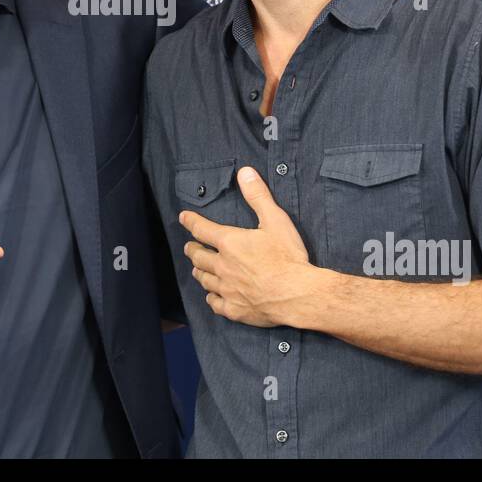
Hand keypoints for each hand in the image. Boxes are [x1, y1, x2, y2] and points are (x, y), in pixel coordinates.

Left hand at [179, 167, 314, 327]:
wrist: (297, 294)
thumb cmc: (287, 256)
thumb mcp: (275, 219)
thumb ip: (258, 195)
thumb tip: (244, 172)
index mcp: (229, 242)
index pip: (201, 229)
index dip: (191, 221)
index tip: (183, 217)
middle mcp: (222, 266)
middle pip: (198, 256)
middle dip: (192, 249)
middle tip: (190, 247)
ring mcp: (226, 289)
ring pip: (204, 279)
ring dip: (199, 271)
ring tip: (197, 268)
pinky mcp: (234, 309)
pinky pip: (214, 302)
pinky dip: (211, 297)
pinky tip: (212, 295)